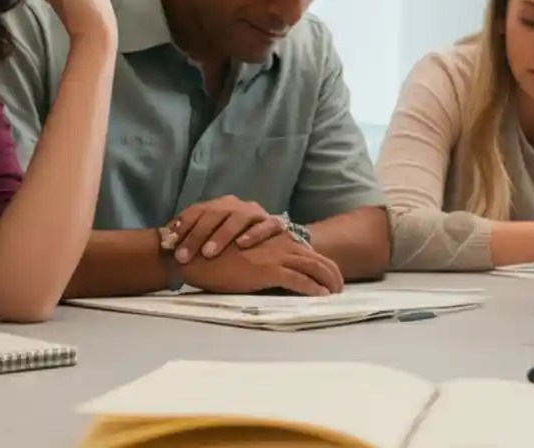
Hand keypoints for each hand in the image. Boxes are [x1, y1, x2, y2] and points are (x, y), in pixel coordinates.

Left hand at [166, 196, 288, 261]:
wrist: (265, 239)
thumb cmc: (231, 244)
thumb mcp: (208, 238)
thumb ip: (191, 237)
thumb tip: (166, 242)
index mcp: (218, 205)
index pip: (197, 211)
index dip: (182, 226)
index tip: (168, 245)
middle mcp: (236, 205)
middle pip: (215, 214)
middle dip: (196, 236)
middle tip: (183, 256)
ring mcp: (255, 212)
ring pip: (239, 217)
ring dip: (222, 235)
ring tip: (209, 252)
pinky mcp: (274, 223)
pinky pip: (267, 225)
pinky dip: (254, 233)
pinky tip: (242, 244)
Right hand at [180, 232, 343, 296]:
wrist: (192, 253)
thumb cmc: (210, 254)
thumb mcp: (241, 251)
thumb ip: (259, 254)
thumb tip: (269, 267)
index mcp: (273, 238)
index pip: (305, 249)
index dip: (320, 262)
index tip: (329, 275)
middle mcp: (279, 243)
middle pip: (316, 257)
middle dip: (332, 273)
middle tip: (341, 287)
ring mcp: (275, 255)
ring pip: (313, 267)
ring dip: (328, 281)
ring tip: (337, 293)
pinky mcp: (268, 269)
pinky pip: (298, 279)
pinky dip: (313, 288)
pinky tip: (322, 296)